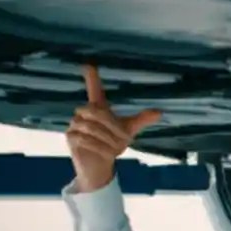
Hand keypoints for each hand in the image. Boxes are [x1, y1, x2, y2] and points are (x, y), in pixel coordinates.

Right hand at [67, 64, 162, 191]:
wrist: (100, 165)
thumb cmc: (112, 145)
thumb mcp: (129, 132)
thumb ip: (141, 120)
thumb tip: (160, 112)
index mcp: (99, 108)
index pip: (95, 90)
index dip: (92, 79)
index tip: (89, 65)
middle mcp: (85, 113)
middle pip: (95, 111)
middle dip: (111, 126)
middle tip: (122, 140)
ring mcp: (76, 124)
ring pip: (89, 126)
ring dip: (105, 139)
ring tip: (114, 149)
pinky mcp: (71, 137)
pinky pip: (82, 137)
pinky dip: (96, 146)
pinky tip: (104, 153)